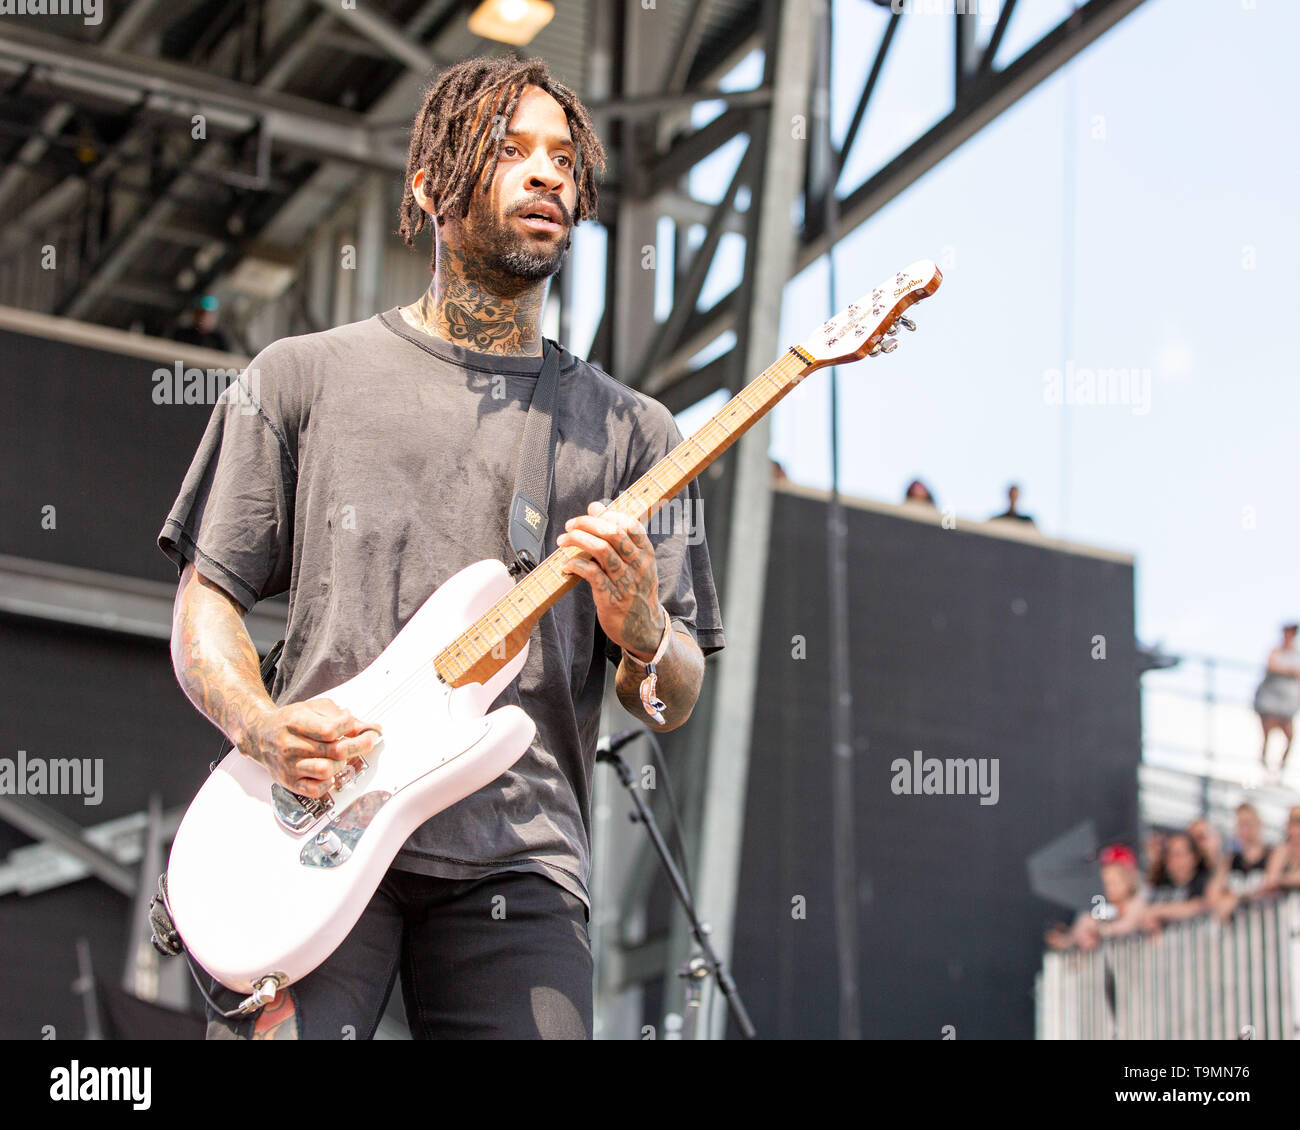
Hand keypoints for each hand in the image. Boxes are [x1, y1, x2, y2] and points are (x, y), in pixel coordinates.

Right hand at [239, 698, 381, 798]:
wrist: (260, 734)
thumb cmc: (289, 721)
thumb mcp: (313, 708)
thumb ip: (339, 716)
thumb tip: (365, 727)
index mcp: (295, 722)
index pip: (331, 729)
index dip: (352, 727)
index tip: (361, 726)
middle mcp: (290, 745)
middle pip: (335, 751)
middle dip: (359, 745)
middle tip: (368, 740)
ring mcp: (289, 766)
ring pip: (327, 771)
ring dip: (342, 763)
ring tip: (341, 756)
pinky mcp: (290, 782)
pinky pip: (316, 790)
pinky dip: (329, 782)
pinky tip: (330, 771)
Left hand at [557, 500, 662, 658]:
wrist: (645, 630)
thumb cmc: (636, 592)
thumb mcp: (636, 565)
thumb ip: (618, 538)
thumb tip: (596, 507)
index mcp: (646, 554)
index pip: (630, 524)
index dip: (608, 514)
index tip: (591, 512)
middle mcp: (638, 566)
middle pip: (612, 533)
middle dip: (586, 524)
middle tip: (569, 525)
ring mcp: (626, 582)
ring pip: (601, 550)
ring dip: (577, 540)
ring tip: (563, 540)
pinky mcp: (611, 598)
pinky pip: (591, 574)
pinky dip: (575, 565)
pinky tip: (566, 565)